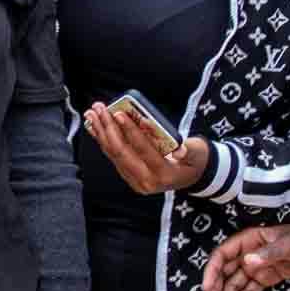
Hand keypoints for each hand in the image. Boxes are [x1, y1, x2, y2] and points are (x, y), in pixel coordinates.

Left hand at [81, 103, 208, 195]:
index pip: (144, 150)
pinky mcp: (129, 176)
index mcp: (164, 174)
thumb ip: (189, 151)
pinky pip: (113, 156)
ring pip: (113, 154)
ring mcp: (135, 181)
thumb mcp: (197, 153)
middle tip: (100, 109)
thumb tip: (179, 149)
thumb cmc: (195, 160)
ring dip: (100, 132)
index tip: (120, 113)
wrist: (192, 177)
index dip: (131, 131)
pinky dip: (103, 139)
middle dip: (108, 128)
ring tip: (91, 113)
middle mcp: (146, 181)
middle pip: (122, 153)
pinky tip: (94, 126)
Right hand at [202, 211, 289, 290]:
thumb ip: (269, 253)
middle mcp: (249, 254)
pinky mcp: (268, 278)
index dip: (212, 271)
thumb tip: (246, 262)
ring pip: (236, 285)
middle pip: (225, 273)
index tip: (207, 289)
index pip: (222, 255)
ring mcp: (258, 267)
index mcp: (250, 240)